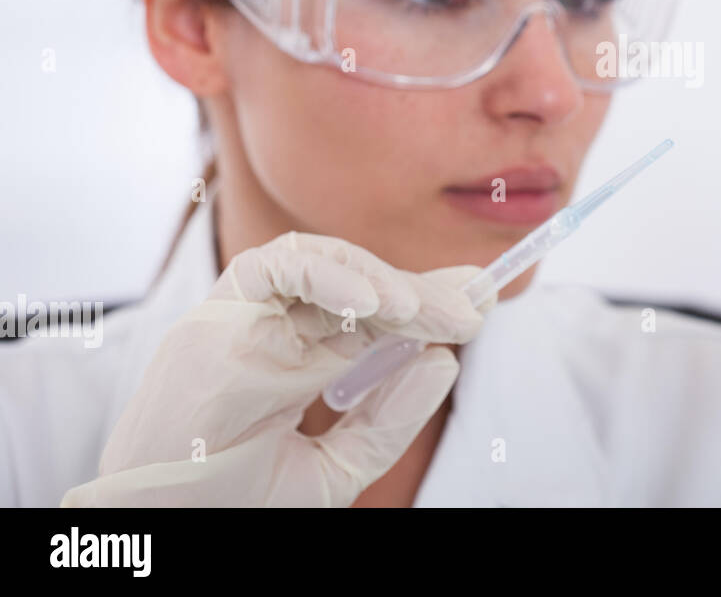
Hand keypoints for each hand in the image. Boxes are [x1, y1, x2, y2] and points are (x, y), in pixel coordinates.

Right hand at [61, 232, 487, 505]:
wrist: (169, 529)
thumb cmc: (234, 504)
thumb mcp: (336, 469)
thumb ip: (388, 421)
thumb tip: (444, 363)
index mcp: (298, 362)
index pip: (371, 315)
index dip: (426, 303)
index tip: (478, 304)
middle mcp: (272, 331)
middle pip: (354, 286)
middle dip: (418, 292)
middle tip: (471, 309)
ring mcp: (243, 319)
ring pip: (320, 264)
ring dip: (379, 280)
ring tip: (426, 311)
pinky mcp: (213, 315)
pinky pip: (272, 267)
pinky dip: (327, 273)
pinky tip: (373, 303)